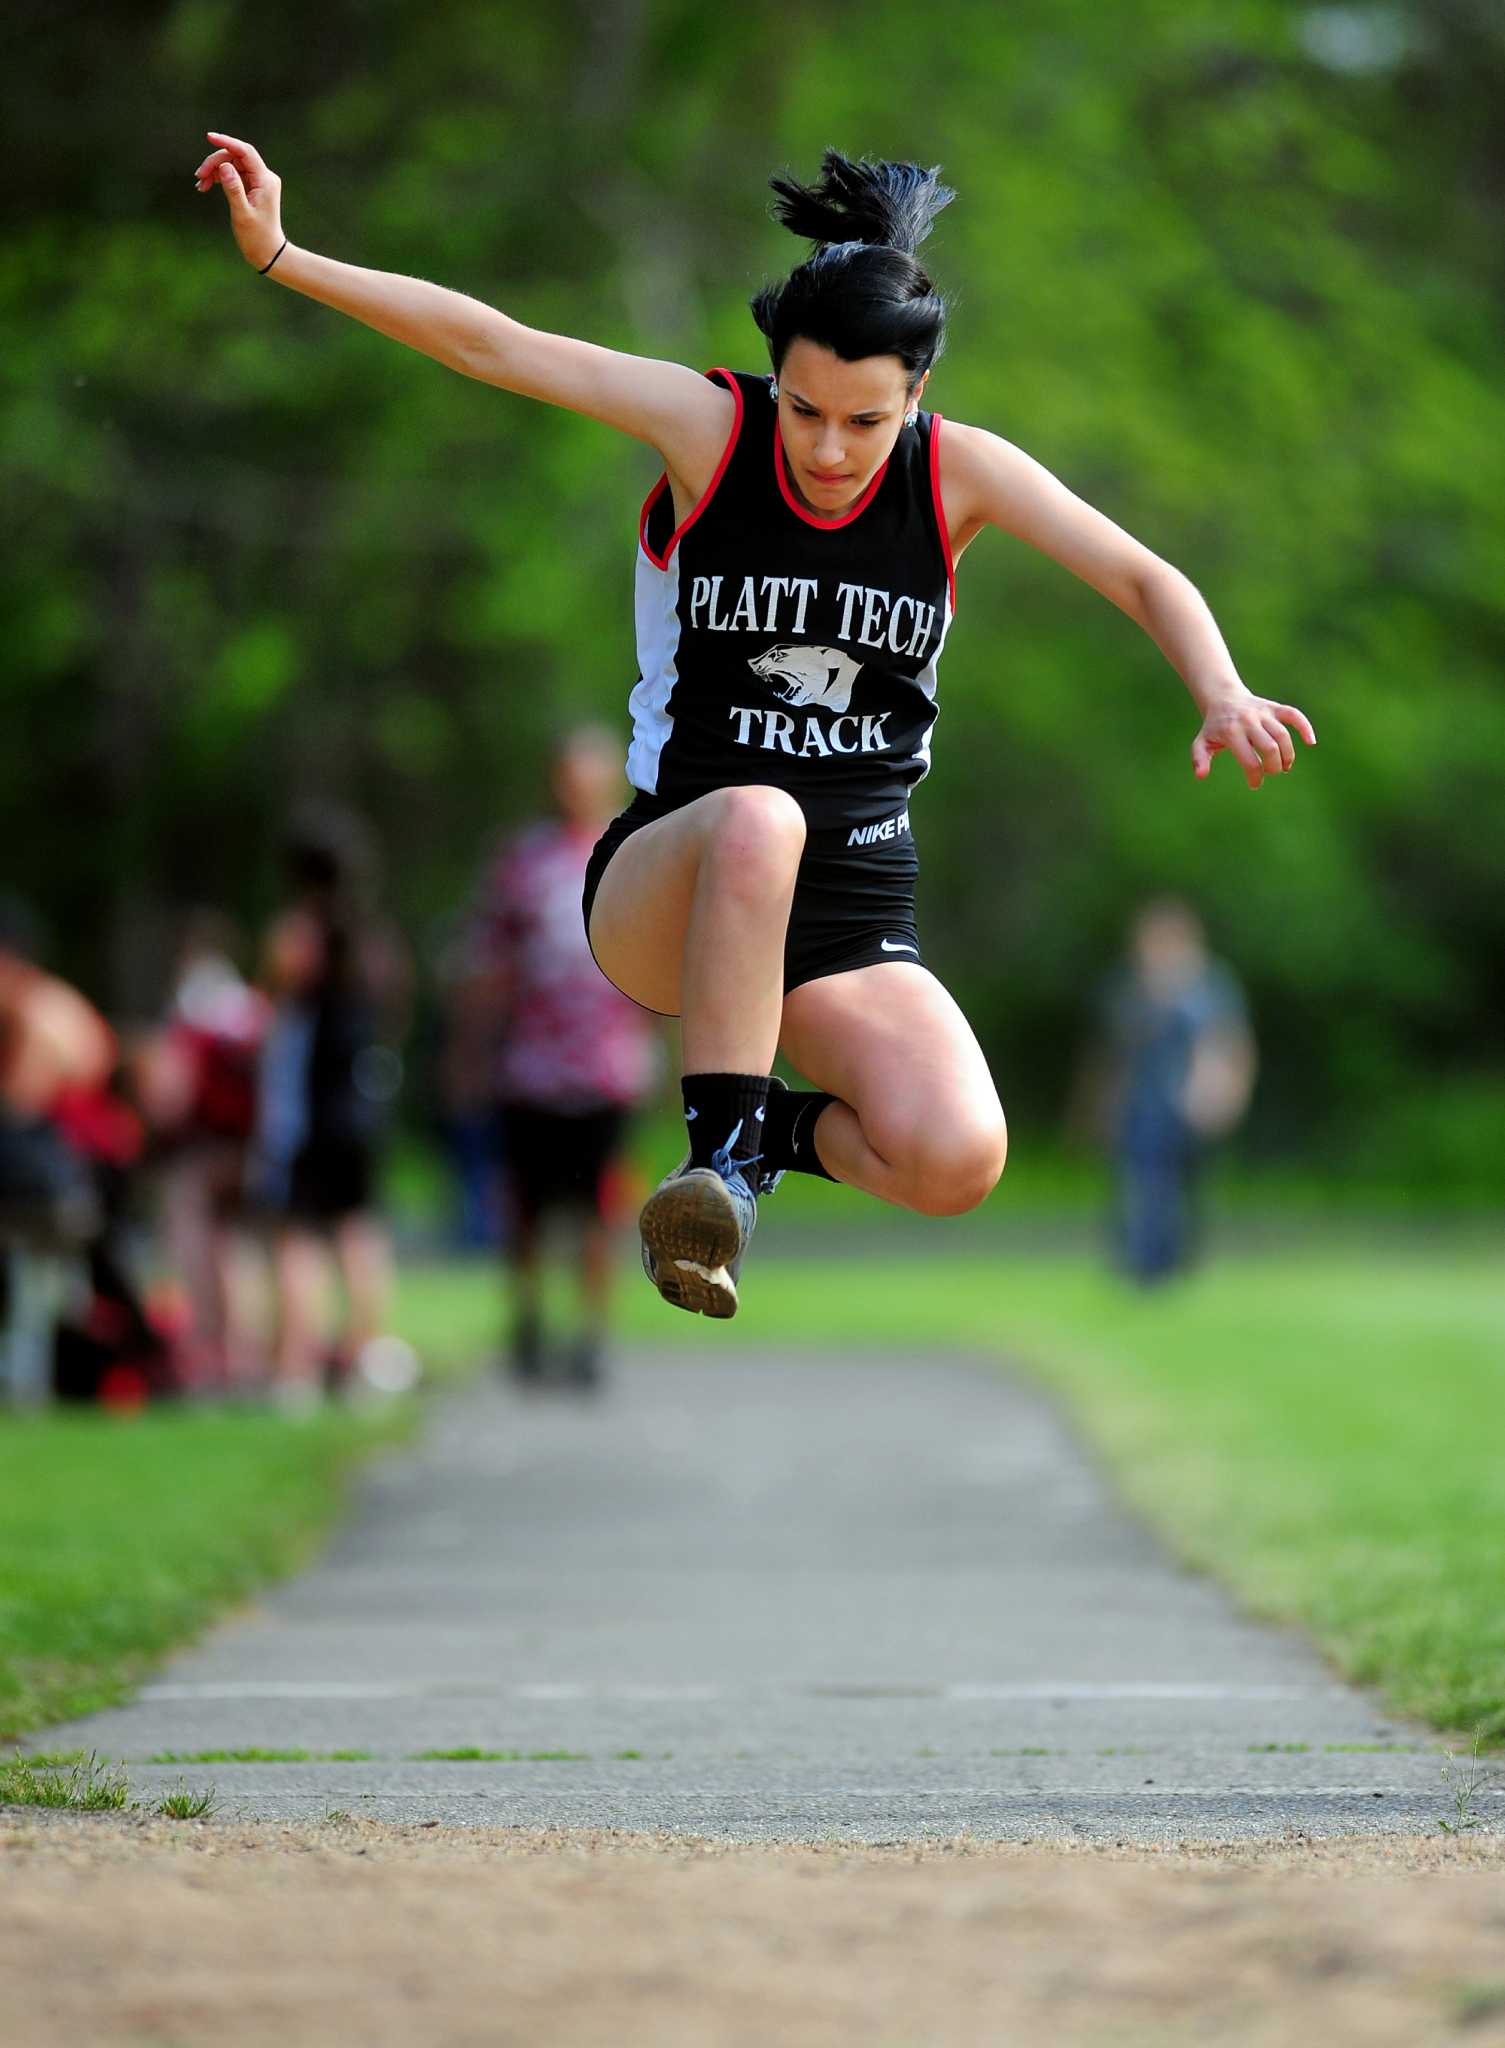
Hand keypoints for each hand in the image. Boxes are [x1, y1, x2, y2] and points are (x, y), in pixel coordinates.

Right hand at [193, 131, 283, 269]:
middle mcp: (264, 177)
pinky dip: (218, 178)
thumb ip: (234, 189)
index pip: (245, 152)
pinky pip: (233, 175)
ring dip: (214, 171)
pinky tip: (205, 186)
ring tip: (200, 185)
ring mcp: (258, 182)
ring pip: (232, 165)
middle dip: (215, 163)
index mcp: (265, 180)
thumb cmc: (256, 237)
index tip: (209, 137)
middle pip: (235, 157)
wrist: (268, 253)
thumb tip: (224, 166)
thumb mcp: (242, 214)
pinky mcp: (252, 187)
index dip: (227, 142)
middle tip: (198, 176)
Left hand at [1191, 692, 1315, 789]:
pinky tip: (1310, 742)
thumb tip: (1200, 775)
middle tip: (1271, 772)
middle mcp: (1249, 721)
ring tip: (1285, 766)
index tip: (1255, 783)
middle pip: (1270, 748)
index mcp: (1231, 732)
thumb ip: (1199, 759)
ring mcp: (1263, 713)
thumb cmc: (1213, 727)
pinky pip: (1293, 715)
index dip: (1255, 776)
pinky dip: (1304, 727)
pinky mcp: (1274, 707)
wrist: (1223, 699)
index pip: (1249, 760)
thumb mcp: (1201, 743)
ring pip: (1282, 736)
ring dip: (1288, 755)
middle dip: (1273, 766)